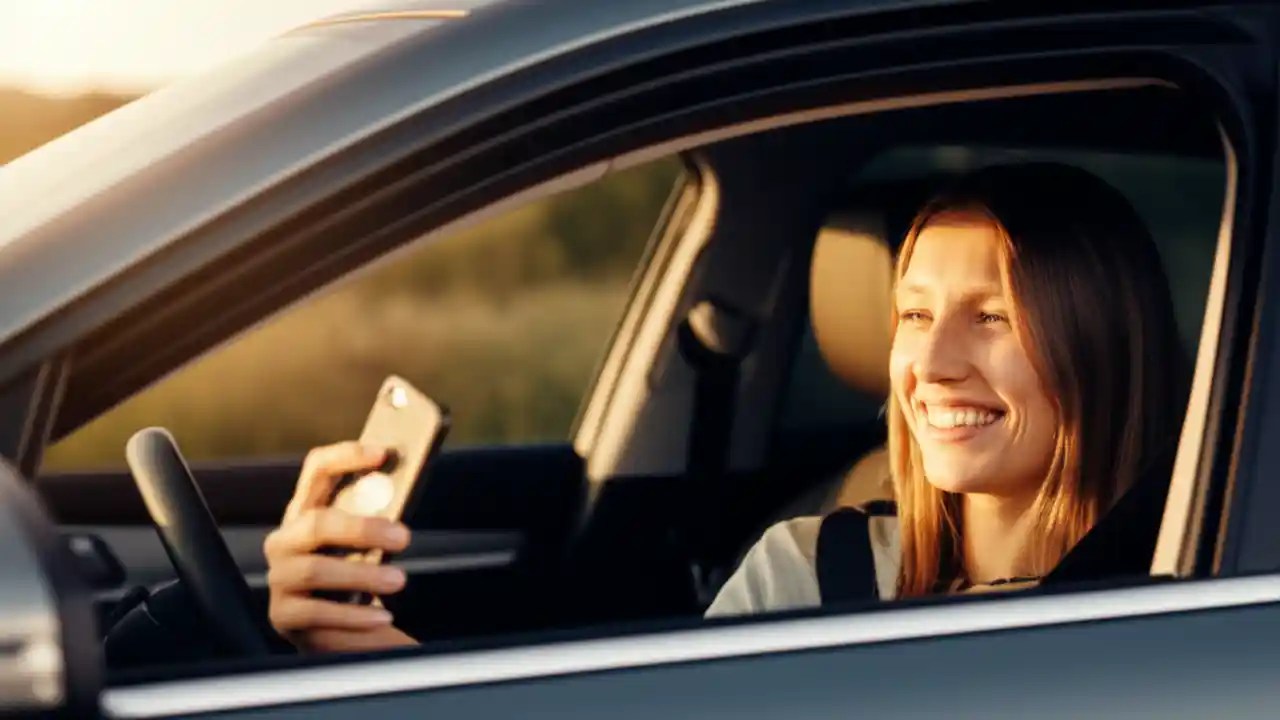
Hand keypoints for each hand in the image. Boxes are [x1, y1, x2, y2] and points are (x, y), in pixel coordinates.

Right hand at [264, 441, 418, 652]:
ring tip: (398, 580)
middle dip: (363, 529)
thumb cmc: (358, 577)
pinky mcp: (283, 614)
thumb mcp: (368, 547)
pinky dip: (354, 615)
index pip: (317, 470)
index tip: (382, 453)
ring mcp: (280, 577)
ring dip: (363, 575)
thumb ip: (378, 522)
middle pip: (317, 523)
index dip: (346, 457)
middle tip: (403, 537)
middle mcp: (286, 540)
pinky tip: (382, 615)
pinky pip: (317, 612)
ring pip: (316, 569)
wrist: (344, 631)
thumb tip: (404, 498)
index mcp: (307, 511)